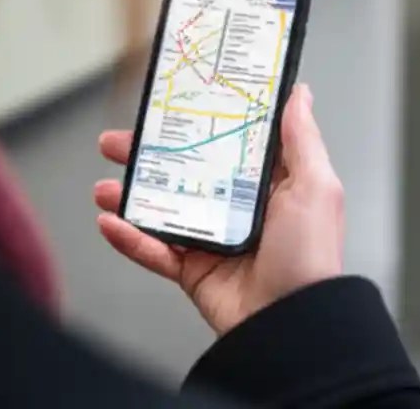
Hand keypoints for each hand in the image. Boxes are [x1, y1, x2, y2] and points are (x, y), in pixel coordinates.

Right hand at [93, 84, 343, 335]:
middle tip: (116, 143)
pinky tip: (109, 223)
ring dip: (129, 198)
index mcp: (269, 186)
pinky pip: (156, 252)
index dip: (200, 123)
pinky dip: (130, 239)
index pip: (228, 144)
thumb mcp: (314, 186)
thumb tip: (299, 94)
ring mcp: (214, 241)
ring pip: (163, 211)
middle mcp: (239, 209)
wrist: (292, 324)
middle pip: (185, 173)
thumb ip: (301, 139)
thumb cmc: (310, 255)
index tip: (171, 104)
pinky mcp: (195, 273)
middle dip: (148, 158)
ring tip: (105, 188)